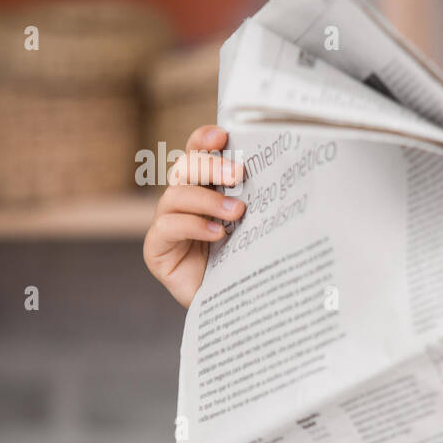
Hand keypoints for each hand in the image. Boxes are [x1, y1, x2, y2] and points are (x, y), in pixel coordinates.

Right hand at [143, 125, 245, 308]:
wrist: (238, 309)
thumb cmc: (251, 264)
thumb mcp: (259, 227)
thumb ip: (260, 202)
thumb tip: (284, 175)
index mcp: (206, 189)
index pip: (198, 155)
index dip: (204, 140)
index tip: (223, 134)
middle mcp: (184, 202)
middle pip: (184, 168)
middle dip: (209, 165)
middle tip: (238, 173)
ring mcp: (168, 225)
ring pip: (175, 196)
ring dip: (207, 200)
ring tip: (236, 212)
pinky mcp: (158, 249)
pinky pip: (167, 228)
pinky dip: (192, 226)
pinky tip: (217, 234)